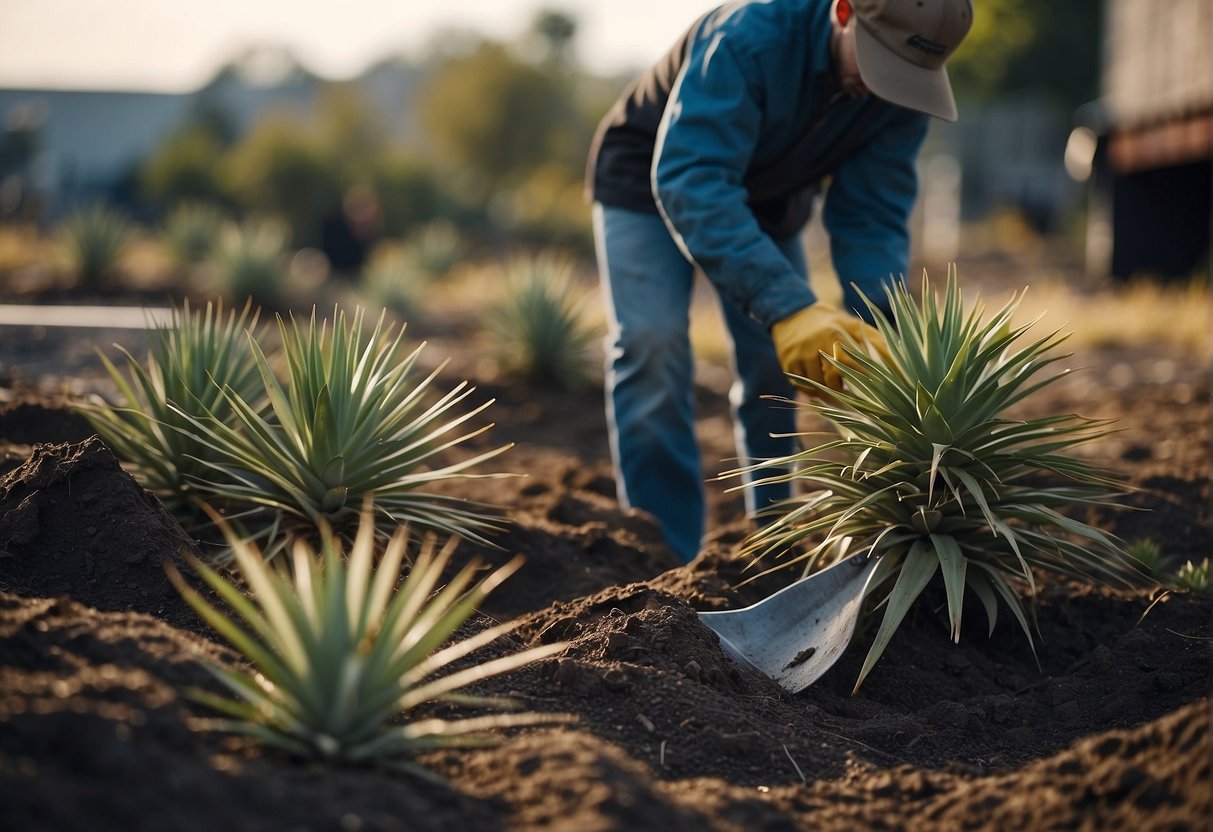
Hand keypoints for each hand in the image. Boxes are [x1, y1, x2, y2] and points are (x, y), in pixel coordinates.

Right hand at [770, 303, 888, 391]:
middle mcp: (815, 344)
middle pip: (831, 380)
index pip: (849, 363)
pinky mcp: (786, 362)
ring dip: (826, 393)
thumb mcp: (852, 325)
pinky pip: (801, 386)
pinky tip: (819, 388)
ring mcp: (798, 354)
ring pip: (815, 386)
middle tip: (851, 400)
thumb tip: (899, 362)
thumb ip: (875, 341)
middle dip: (841, 392)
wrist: (792, 312)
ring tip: (835, 394)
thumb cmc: (830, 322)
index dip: (861, 380)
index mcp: (834, 334)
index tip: (873, 392)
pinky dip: (811, 391)